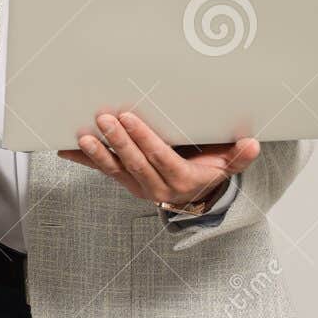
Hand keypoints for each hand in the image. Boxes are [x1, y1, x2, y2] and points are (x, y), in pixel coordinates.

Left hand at [57, 111, 259, 207]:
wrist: (196, 199)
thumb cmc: (209, 174)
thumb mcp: (227, 167)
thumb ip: (239, 157)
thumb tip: (252, 144)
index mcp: (182, 179)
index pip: (160, 157)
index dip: (144, 139)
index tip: (130, 118)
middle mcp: (157, 186)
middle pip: (135, 162)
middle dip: (118, 140)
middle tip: (104, 118)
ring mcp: (138, 185)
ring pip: (115, 169)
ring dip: (98, 152)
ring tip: (83, 135)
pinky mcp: (125, 182)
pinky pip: (103, 171)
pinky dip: (84, 160)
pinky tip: (64, 149)